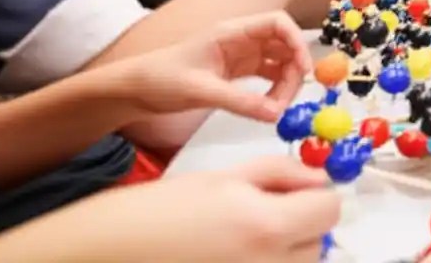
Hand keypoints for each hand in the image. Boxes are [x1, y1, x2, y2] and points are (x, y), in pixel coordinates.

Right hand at [0, 157, 340, 262]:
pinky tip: (229, 254)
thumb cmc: (151, 214)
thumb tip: (319, 176)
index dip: (316, 196)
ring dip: (284, 250)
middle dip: (301, 225)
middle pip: (318, 244)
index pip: (329, 210)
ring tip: (239, 237)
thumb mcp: (220, 178)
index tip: (299, 191)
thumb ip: (278, 175)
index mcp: (264, 226)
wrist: (101, 253)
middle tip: (263, 212)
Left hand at [111, 11, 311, 122]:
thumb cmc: (160, 78)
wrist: (135, 90)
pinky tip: (270, 107)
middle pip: (283, 45)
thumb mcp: (201, 90)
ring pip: (278, 63)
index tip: (305, 69)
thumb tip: (276, 114)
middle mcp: (240, 40)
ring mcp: (240, 56)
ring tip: (277, 108)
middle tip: (289, 100)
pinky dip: (274, 91)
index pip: (277, 23)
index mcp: (231, 32)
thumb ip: (240, 102)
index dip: (296, 42)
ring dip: (285, 83)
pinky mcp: (237, 73)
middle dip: (294, 69)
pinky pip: (267, 77)